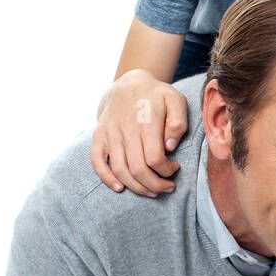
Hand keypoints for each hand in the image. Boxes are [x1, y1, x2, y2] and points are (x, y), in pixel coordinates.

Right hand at [91, 69, 187, 195]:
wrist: (129, 83)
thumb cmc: (156, 95)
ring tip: (152, 191)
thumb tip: (170, 147)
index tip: (175, 168)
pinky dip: (107, 178)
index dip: (167, 171)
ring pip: (120, 170)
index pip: (155, 159)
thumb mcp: (176, 100)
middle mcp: (126, 129)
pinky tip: (120, 187)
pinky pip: (97, 161)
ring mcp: (110, 133)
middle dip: (155, 185)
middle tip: (167, 187)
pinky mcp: (99, 136)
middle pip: (138, 169)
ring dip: (137, 187)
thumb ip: (178, 123)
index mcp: (147, 122)